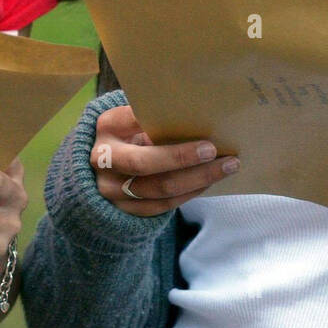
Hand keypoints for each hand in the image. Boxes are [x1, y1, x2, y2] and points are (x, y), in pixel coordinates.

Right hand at [91, 104, 238, 216]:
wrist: (105, 167)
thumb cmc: (131, 135)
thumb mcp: (134, 121)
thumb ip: (157, 119)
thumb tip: (201, 118)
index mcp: (108, 126)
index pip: (133, 119)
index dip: (160, 121)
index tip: (189, 118)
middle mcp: (102, 158)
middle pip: (144, 163)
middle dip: (182, 158)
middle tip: (214, 151)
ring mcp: (110, 188)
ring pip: (158, 189)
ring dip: (197, 179)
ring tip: (225, 167)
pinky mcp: (124, 209)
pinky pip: (161, 206)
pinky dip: (189, 194)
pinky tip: (208, 182)